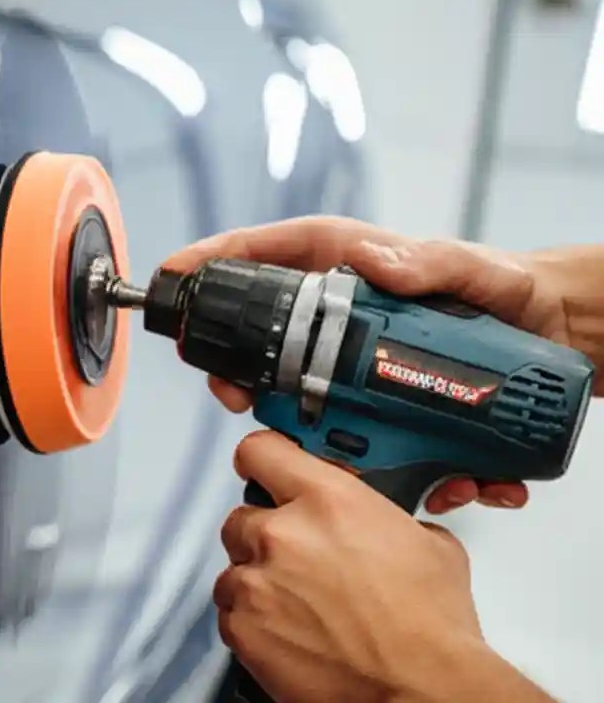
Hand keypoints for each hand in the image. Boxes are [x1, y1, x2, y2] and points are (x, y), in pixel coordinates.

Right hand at [165, 216, 590, 513]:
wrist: (559, 340)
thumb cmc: (510, 290)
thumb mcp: (473, 269)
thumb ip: (427, 262)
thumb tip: (370, 261)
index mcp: (347, 271)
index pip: (265, 254)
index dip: (212, 264)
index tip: (175, 279)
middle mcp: (342, 320)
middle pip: (262, 342)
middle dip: (238, 374)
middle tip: (237, 398)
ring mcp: (359, 369)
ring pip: (302, 407)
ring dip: (311, 441)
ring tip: (352, 460)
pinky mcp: (387, 411)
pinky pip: (362, 444)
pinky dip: (387, 472)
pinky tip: (438, 480)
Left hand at [216, 431, 553, 702]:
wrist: (422, 690)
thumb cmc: (429, 628)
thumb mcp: (427, 544)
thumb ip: (384, 517)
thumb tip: (376, 522)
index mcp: (327, 500)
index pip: (261, 451)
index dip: (262, 460)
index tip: (263, 468)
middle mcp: (283, 534)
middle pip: (242, 516)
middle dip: (266, 536)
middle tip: (300, 561)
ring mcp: (256, 581)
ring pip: (234, 567)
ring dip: (258, 581)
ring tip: (300, 606)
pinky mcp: (242, 628)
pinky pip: (230, 613)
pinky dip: (252, 621)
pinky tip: (290, 632)